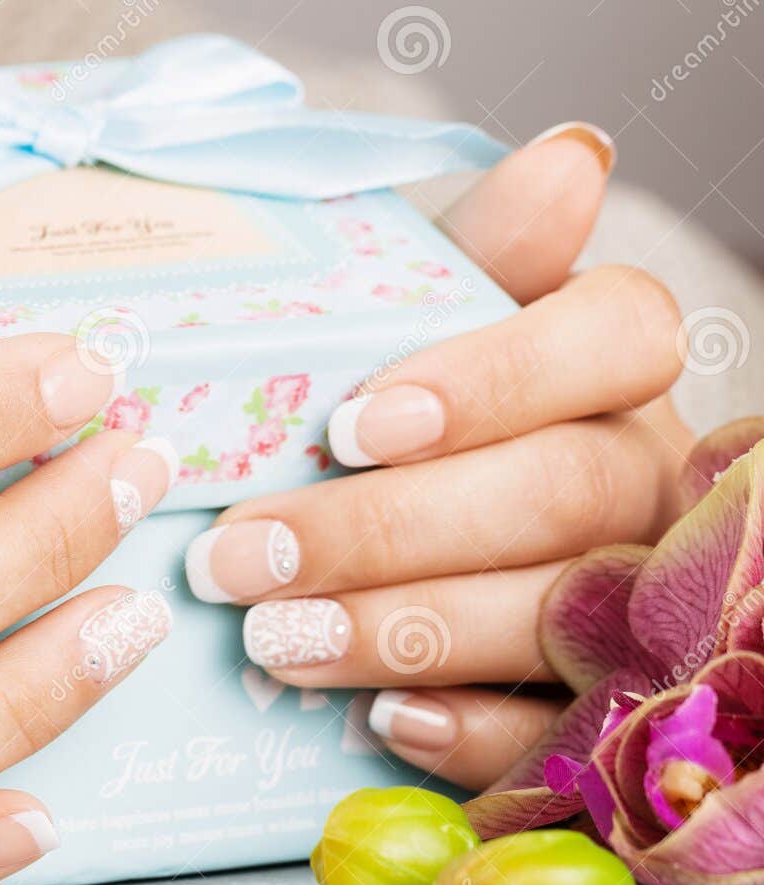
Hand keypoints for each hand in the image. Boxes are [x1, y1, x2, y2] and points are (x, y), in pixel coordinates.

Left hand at [185, 123, 697, 788]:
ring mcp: (633, 590)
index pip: (615, 333)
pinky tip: (383, 723)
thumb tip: (573, 156)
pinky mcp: (597, 698)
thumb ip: (482, 253)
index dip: (492, 376)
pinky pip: (562, 727)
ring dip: (405, 627)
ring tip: (273, 637)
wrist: (427, 544)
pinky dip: (470, 728)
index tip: (350, 423)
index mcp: (608, 368)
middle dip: (390, 528)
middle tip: (242, 557)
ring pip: (559, 610)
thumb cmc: (416, 418)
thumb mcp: (429, 327)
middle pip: (562, 489)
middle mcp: (642, 473)